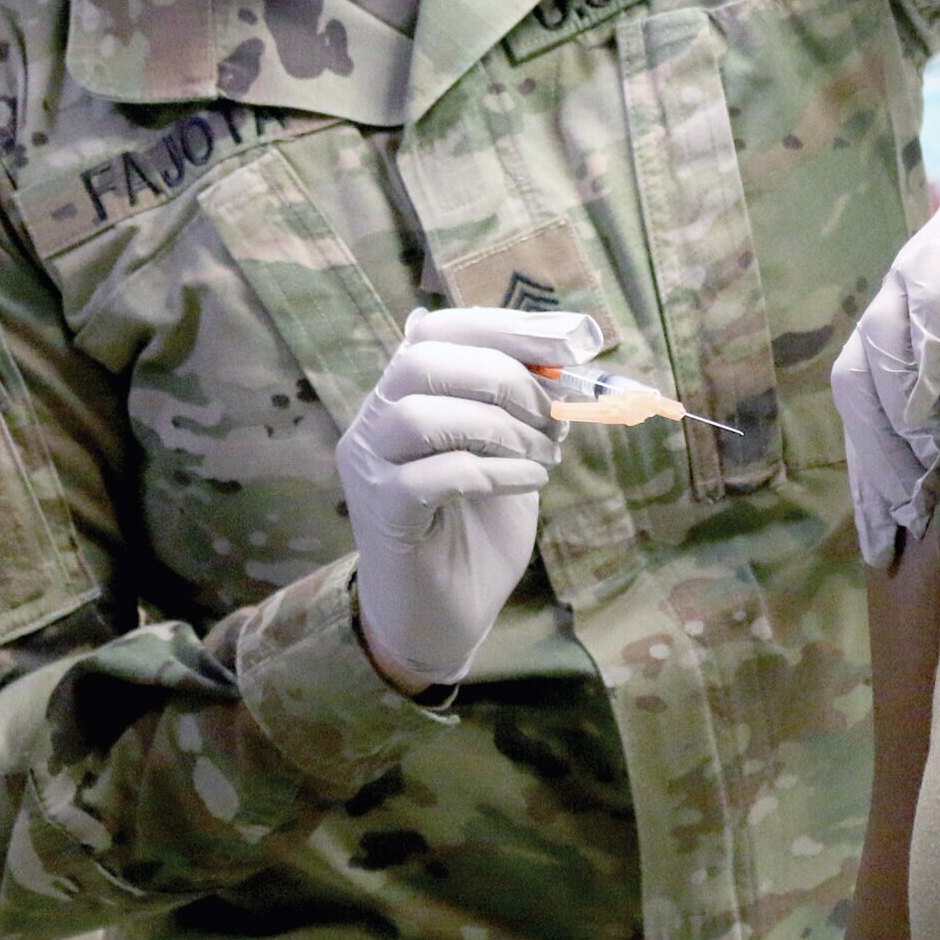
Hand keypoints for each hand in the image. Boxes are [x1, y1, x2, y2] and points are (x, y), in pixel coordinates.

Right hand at [338, 306, 604, 689]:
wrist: (445, 614)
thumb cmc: (478, 527)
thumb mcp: (514, 452)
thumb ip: (528, 406)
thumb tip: (568, 356)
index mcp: (404, 393)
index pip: (438, 329)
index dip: (504, 326)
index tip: (569, 340)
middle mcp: (374, 420)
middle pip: (423, 361)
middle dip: (503, 376)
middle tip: (552, 412)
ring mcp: (370, 466)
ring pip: (419, 414)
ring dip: (500, 427)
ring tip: (544, 454)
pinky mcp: (380, 513)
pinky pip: (433, 475)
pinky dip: (494, 471)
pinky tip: (529, 483)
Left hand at [832, 78, 939, 567]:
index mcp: (904, 329)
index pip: (864, 409)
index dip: (869, 477)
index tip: (884, 546)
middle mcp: (897, 298)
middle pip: (856, 386)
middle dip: (875, 462)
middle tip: (904, 526)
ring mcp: (919, 263)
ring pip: (879, 345)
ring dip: (895, 415)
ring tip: (922, 472)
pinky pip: (925, 288)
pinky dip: (921, 338)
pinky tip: (930, 392)